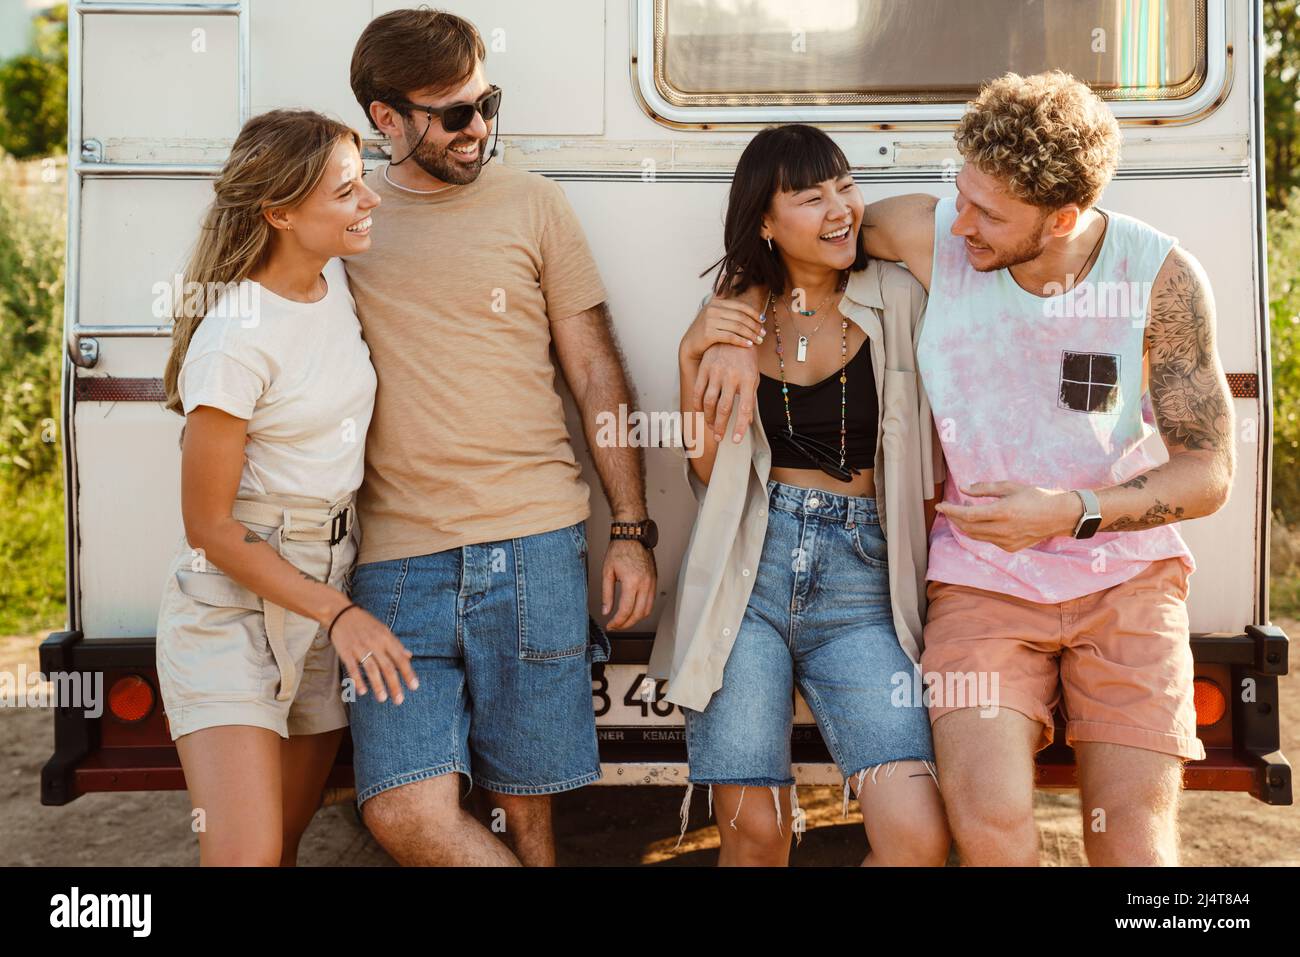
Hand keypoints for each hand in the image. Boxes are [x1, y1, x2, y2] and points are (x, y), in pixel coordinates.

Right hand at [328, 603, 417, 703]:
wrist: (340, 613)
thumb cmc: (365, 623)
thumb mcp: (383, 629)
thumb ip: (396, 644)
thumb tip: (409, 656)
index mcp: (386, 638)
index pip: (400, 658)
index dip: (408, 673)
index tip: (414, 687)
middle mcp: (375, 643)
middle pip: (387, 667)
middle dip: (394, 685)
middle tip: (399, 700)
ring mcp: (360, 648)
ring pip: (371, 669)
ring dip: (378, 685)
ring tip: (383, 699)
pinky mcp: (346, 652)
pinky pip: (353, 668)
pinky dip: (358, 680)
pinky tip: (362, 691)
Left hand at [601, 538, 656, 629]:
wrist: (633, 535)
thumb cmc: (619, 550)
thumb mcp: (607, 572)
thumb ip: (606, 594)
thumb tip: (606, 611)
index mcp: (632, 582)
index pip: (626, 610)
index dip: (617, 622)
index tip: (610, 626)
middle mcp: (645, 584)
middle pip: (638, 614)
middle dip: (626, 624)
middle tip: (616, 626)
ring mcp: (652, 582)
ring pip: (647, 610)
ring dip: (636, 619)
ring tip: (624, 620)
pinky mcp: (654, 580)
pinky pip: (651, 601)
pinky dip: (643, 610)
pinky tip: (633, 610)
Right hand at [680, 296, 765, 363]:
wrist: (691, 344)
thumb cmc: (706, 329)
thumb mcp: (712, 311)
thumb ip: (721, 298)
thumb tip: (728, 279)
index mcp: (716, 302)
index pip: (740, 306)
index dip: (754, 313)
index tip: (763, 320)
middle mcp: (712, 309)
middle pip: (740, 317)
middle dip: (754, 326)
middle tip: (763, 333)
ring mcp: (709, 321)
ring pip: (737, 327)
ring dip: (751, 334)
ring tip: (759, 341)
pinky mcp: (709, 334)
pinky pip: (730, 337)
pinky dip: (741, 341)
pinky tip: (749, 345)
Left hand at [935, 481, 1083, 551]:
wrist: (1060, 516)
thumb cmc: (1036, 496)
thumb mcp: (1010, 486)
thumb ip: (985, 488)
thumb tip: (963, 488)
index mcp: (1002, 512)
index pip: (967, 515)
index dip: (950, 510)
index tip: (940, 505)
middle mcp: (1003, 530)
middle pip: (967, 527)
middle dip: (955, 517)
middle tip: (950, 507)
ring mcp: (1006, 542)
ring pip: (976, 536)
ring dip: (966, 525)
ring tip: (966, 510)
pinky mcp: (1010, 548)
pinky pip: (988, 540)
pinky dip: (979, 531)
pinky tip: (983, 520)